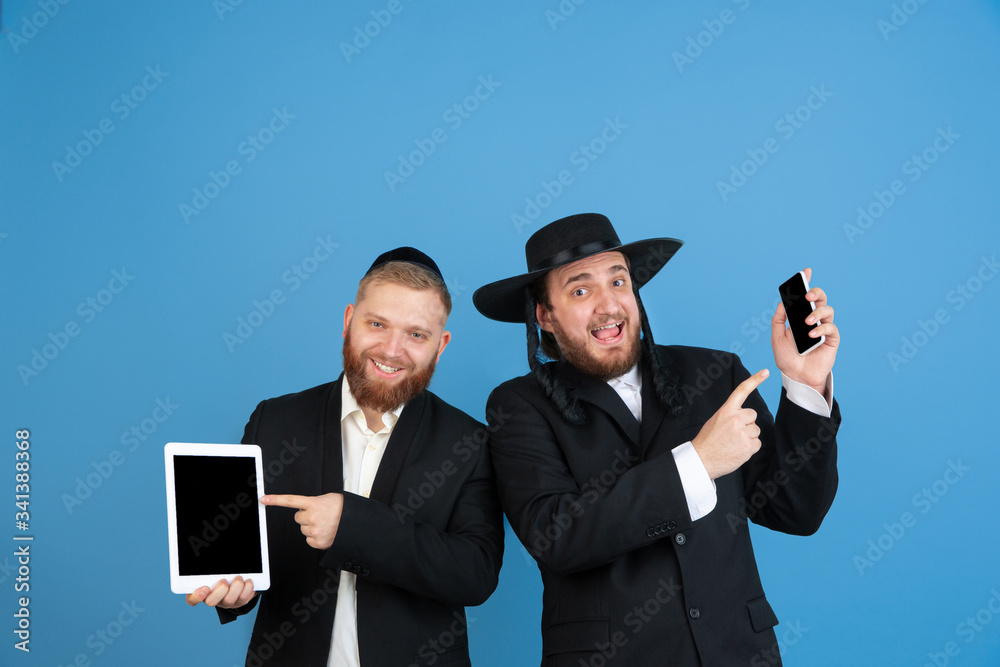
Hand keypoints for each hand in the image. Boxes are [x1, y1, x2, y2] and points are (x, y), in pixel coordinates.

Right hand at [186, 576, 255, 608]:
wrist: (236, 578)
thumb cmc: (220, 573)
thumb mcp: (213, 571)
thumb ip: (210, 570)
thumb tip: (209, 551)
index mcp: (201, 591)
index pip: (192, 599)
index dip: (197, 596)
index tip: (205, 587)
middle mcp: (213, 598)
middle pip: (211, 602)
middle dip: (220, 591)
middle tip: (224, 580)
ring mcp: (225, 602)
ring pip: (229, 600)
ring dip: (236, 587)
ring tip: (238, 578)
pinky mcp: (239, 602)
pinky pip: (243, 599)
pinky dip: (247, 588)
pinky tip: (247, 581)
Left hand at [262, 493, 343, 549]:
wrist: (355, 522)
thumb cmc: (343, 509)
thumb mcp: (327, 498)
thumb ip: (312, 502)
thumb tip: (305, 506)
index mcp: (314, 504)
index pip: (290, 501)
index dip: (275, 500)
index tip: (264, 499)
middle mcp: (312, 517)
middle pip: (298, 517)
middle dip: (306, 516)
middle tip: (319, 515)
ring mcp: (315, 530)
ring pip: (303, 529)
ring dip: (311, 526)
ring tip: (325, 523)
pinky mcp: (318, 542)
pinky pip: (309, 540)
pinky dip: (315, 537)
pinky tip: (325, 532)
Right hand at [691, 369, 768, 479]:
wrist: (702, 459)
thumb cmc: (708, 441)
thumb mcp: (715, 421)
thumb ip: (730, 416)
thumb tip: (746, 418)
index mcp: (726, 410)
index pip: (741, 391)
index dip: (754, 380)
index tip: (765, 372)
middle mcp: (735, 418)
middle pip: (752, 415)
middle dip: (747, 423)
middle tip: (733, 433)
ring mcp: (743, 432)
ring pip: (756, 430)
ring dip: (748, 437)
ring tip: (733, 443)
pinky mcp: (748, 445)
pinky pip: (757, 443)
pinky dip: (750, 448)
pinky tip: (738, 450)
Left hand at [772, 267, 838, 393]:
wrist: (796, 377)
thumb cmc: (787, 358)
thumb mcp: (777, 337)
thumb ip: (778, 320)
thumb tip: (782, 303)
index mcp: (800, 317)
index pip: (805, 297)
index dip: (807, 283)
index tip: (806, 271)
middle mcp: (813, 320)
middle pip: (820, 299)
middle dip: (816, 293)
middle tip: (808, 295)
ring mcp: (824, 329)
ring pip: (828, 310)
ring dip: (817, 312)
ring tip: (807, 322)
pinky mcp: (832, 340)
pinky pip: (831, 328)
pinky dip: (821, 328)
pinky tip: (812, 335)